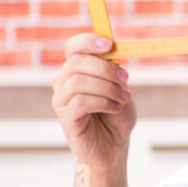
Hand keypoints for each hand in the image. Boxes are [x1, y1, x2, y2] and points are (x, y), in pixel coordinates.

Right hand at [51, 33, 136, 176]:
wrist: (114, 145)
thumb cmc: (116, 115)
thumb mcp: (120, 87)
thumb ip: (114, 69)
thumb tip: (113, 52)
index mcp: (77, 69)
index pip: (74, 46)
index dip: (89, 42)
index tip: (110, 45)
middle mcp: (64, 81)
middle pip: (77, 62)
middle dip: (106, 69)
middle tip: (126, 79)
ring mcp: (61, 99)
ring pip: (79, 81)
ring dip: (107, 88)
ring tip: (122, 98)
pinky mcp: (65, 117)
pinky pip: (81, 101)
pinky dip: (103, 102)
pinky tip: (115, 108)